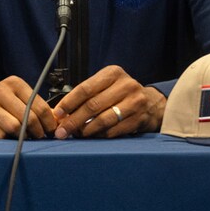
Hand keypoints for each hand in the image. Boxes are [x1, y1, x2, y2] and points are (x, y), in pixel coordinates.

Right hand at [0, 75, 57, 139]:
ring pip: (14, 127)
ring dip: (21, 137)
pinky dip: (6, 140)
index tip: (50, 130)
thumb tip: (59, 121)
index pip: (39, 105)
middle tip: (38, 137)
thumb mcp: (16, 99)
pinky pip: (0, 136)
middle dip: (37, 132)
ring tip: (23, 137)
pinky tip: (6, 137)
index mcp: (13, 83)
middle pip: (28, 117)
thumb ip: (35, 107)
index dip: (48, 122)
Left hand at [50, 65, 165, 138]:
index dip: (69, 102)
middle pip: (93, 105)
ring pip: (103, 119)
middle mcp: (125, 85)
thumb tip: (62, 112)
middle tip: (62, 131)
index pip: (85, 88)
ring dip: (86, 130)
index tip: (57, 114)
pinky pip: (114, 130)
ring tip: (76, 134)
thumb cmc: (122, 94)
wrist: (152, 103)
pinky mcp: (139, 119)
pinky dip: (100, 135)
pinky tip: (92, 136)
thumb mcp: (107, 85)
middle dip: (74, 120)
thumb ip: (88, 95)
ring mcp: (134, 102)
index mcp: (113, 73)